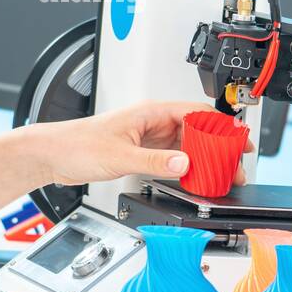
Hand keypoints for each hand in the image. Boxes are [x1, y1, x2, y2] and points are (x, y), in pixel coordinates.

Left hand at [35, 100, 254, 186]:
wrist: (53, 155)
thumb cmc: (77, 144)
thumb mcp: (120, 155)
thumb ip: (154, 161)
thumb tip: (184, 163)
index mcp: (150, 112)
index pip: (196, 113)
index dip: (221, 126)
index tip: (238, 140)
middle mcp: (151, 122)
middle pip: (195, 130)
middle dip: (217, 147)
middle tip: (234, 164)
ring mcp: (146, 138)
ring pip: (185, 145)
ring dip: (203, 158)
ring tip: (220, 174)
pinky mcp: (139, 153)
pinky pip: (171, 158)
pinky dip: (185, 167)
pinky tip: (193, 178)